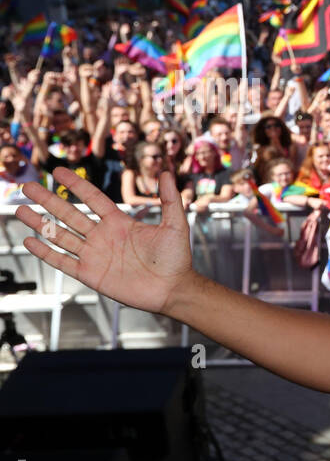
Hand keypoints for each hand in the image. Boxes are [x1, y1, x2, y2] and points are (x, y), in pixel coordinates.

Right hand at [15, 168, 193, 315]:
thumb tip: (168, 172)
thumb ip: (170, 199)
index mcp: (120, 223)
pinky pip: (63, 261)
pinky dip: (46, 252)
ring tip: (20, 210)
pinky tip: (30, 240)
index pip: (93, 199)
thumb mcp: (175, 225)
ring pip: (61, 236)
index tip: (59, 171)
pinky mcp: (90, 274)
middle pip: (70, 214)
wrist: (173, 289)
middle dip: (49, 201)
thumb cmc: (176, 259)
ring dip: (41, 224)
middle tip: (28, 187)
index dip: (76, 185)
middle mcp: (103, 237)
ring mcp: (95, 255)